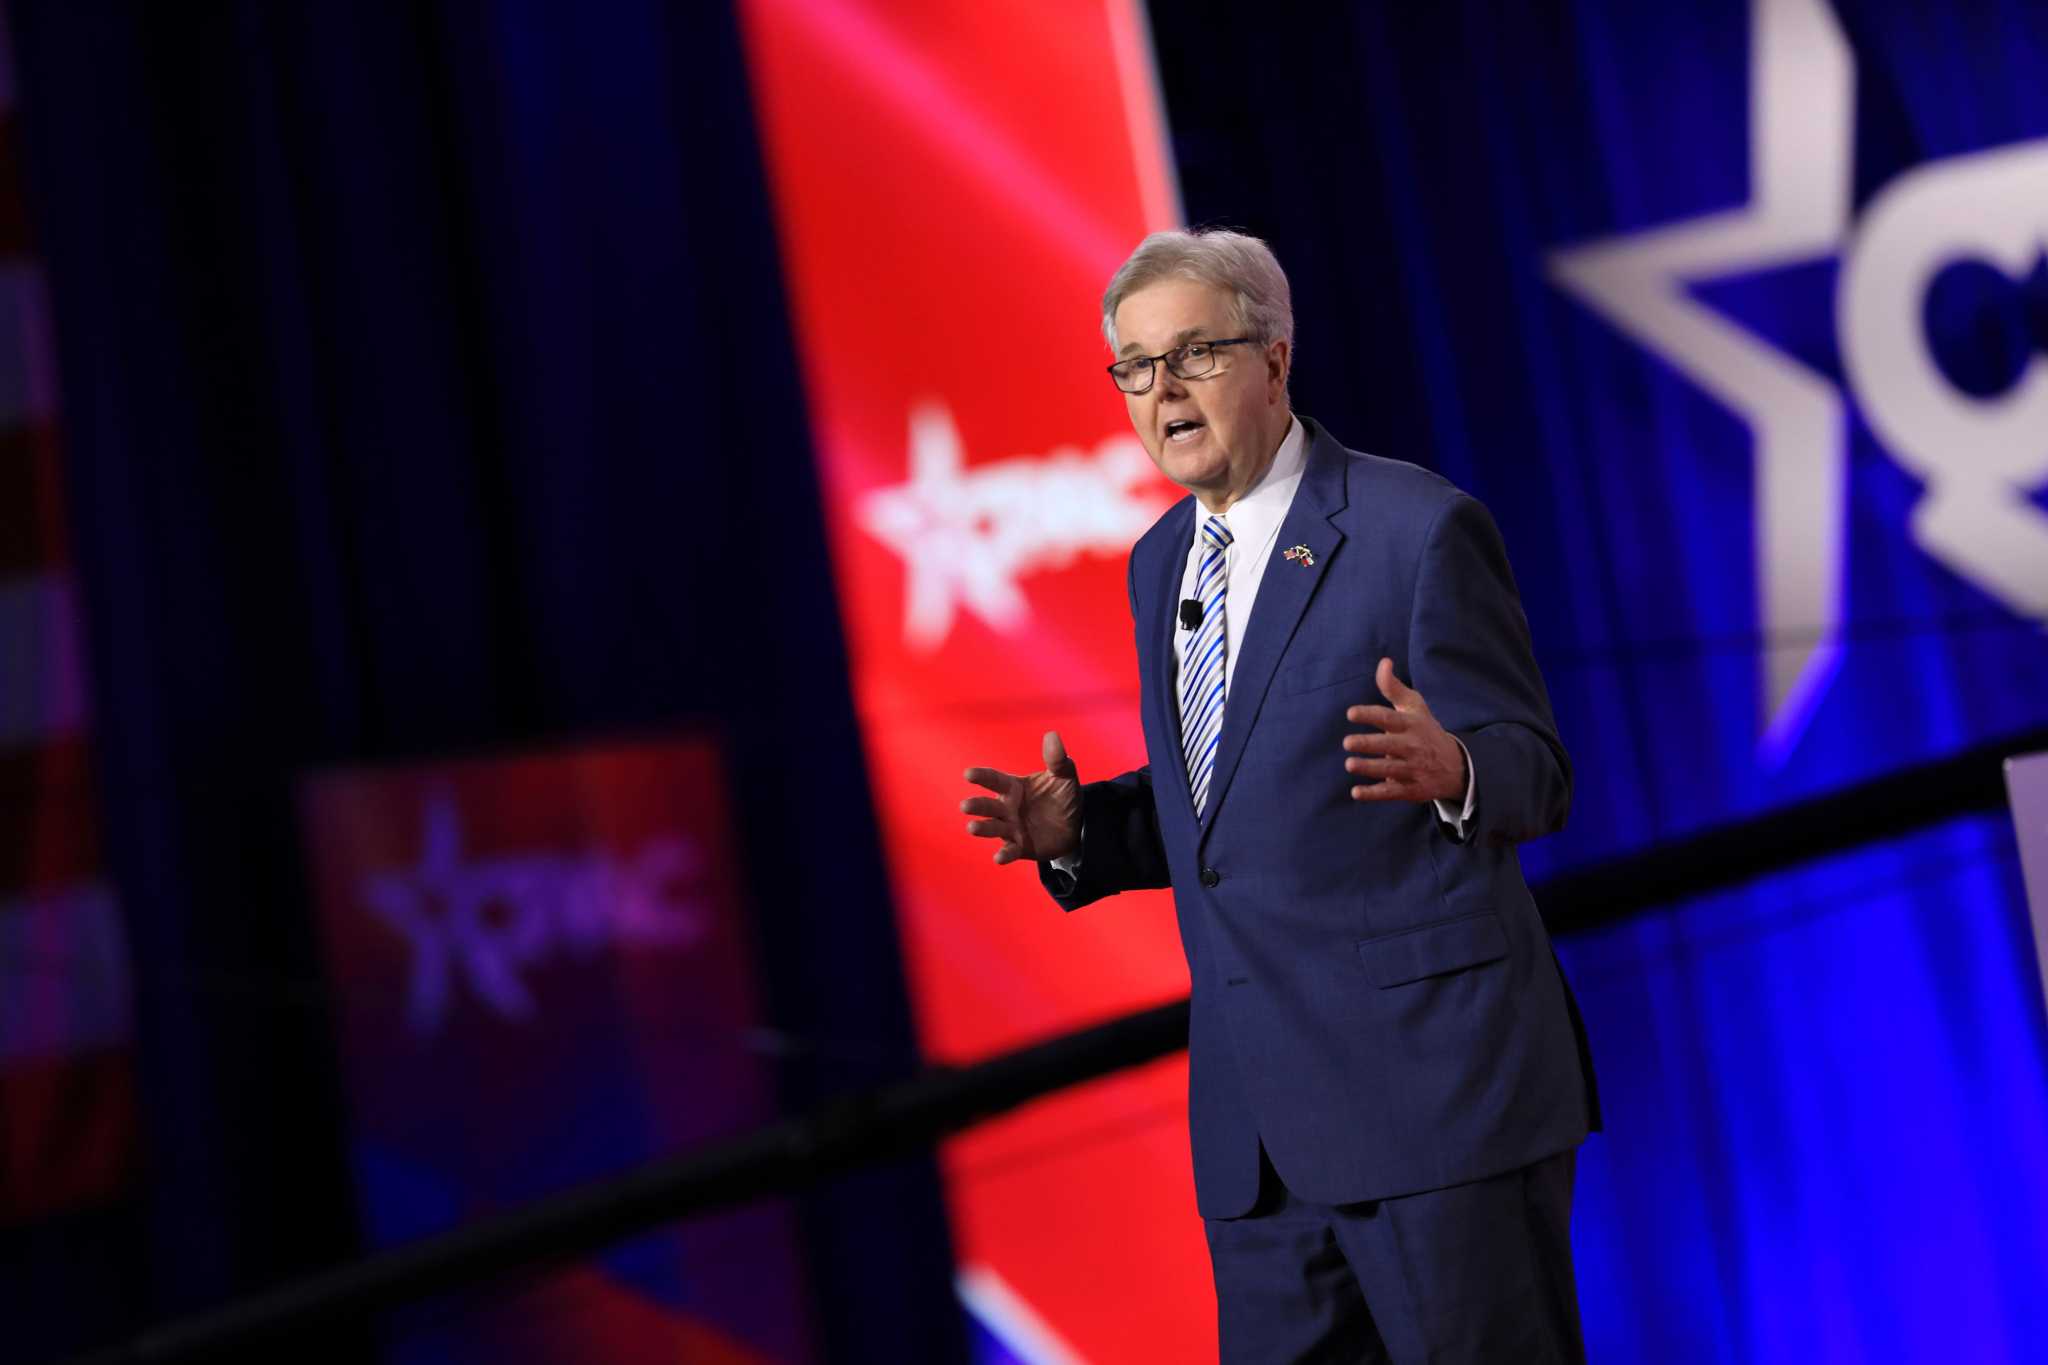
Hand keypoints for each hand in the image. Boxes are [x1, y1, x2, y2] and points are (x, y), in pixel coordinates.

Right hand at [962, 731, 1082, 863]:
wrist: (1078, 825)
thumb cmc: (1064, 796)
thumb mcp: (1065, 776)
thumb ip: (1057, 759)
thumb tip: (1052, 735)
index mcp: (1013, 787)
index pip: (994, 780)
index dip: (981, 776)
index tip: (968, 774)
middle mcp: (1007, 808)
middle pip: (988, 806)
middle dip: (976, 805)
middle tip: (965, 806)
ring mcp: (1012, 828)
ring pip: (992, 828)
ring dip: (982, 828)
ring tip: (972, 828)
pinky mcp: (1021, 847)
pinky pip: (1010, 850)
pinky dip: (1004, 854)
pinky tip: (999, 857)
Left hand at [1341, 659, 1468, 803]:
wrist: (1457, 765)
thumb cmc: (1425, 730)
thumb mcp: (1415, 707)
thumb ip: (1394, 687)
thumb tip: (1384, 662)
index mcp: (1411, 725)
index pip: (1390, 718)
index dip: (1370, 714)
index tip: (1351, 713)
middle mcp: (1413, 747)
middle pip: (1389, 745)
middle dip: (1369, 744)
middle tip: (1347, 742)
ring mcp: (1414, 769)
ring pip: (1390, 770)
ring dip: (1370, 768)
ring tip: (1350, 764)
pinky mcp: (1412, 790)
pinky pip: (1392, 793)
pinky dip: (1375, 794)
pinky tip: (1356, 793)